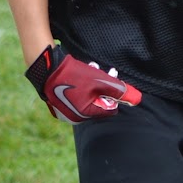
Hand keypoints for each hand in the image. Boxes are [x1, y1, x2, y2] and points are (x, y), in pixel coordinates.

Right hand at [26, 45, 142, 123]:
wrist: (45, 68)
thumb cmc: (74, 76)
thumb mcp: (101, 82)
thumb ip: (120, 91)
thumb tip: (137, 100)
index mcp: (83, 116)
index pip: (109, 108)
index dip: (114, 93)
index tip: (113, 78)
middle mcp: (72, 116)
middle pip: (99, 101)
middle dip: (105, 85)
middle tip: (108, 71)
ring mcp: (64, 109)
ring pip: (88, 95)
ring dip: (95, 81)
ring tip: (93, 67)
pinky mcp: (58, 101)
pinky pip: (77, 94)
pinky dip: (83, 83)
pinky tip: (84, 70)